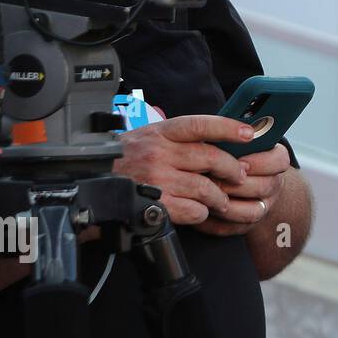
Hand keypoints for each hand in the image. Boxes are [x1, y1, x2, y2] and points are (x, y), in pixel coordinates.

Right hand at [112, 114, 254, 224]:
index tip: (248, 133)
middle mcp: (159, 153)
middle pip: (210, 158)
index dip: (228, 128)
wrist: (89, 181)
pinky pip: (194, 210)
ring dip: (219, 196)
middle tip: (239, 175)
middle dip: (232, 169)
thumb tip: (219, 139)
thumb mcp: (148, 136)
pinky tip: (198, 210)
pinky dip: (202, 212)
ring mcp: (157, 180)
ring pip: (206, 187)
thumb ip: (179, 137)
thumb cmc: (124, 158)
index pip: (200, 125)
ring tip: (221, 199)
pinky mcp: (155, 205)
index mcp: (160, 132)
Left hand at [195, 143, 289, 236]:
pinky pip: (234, 228)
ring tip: (206, 195)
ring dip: (227, 204)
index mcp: (274, 160)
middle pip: (265, 186)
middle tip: (214, 178)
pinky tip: (201, 211)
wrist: (235, 178)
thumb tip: (224, 127)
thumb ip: (233, 135)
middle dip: (237, 183)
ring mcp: (263, 206)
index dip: (260, 162)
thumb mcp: (234, 140)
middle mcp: (273, 184)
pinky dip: (215, 222)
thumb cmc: (229, 153)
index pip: (280, 160)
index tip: (240, 161)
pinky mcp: (247, 225)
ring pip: (253, 211)